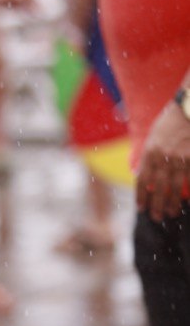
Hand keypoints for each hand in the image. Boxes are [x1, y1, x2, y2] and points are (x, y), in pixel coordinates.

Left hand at [136, 100, 189, 220]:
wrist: (188, 108)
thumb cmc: (171, 121)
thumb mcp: (153, 136)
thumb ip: (148, 155)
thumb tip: (142, 174)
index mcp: (150, 152)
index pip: (142, 179)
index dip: (141, 195)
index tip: (141, 208)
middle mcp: (163, 157)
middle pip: (158, 187)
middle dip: (156, 205)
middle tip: (156, 217)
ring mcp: (180, 158)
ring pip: (175, 186)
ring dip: (172, 202)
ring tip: (171, 213)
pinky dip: (189, 190)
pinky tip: (188, 200)